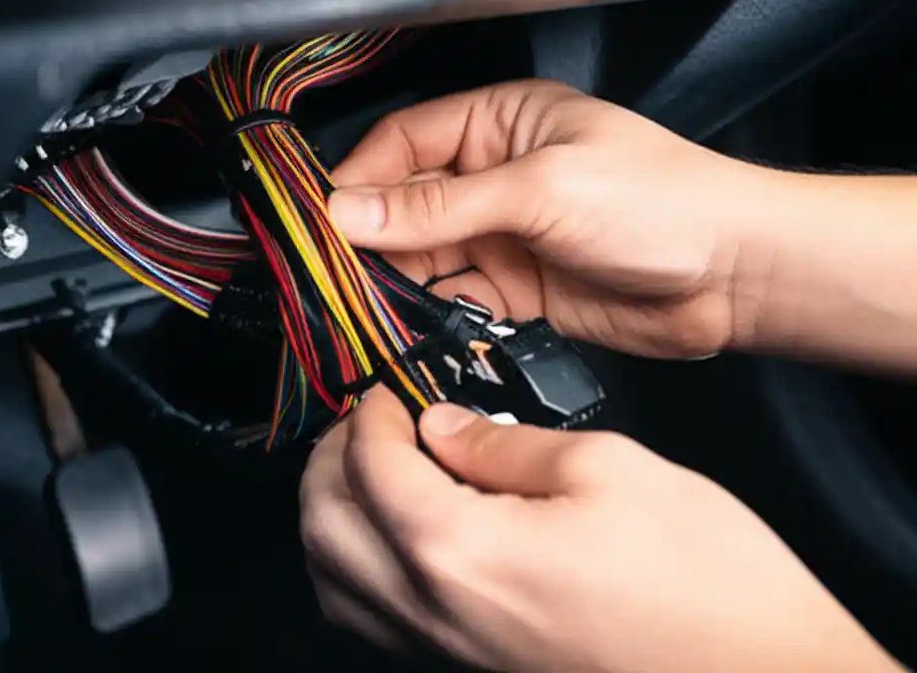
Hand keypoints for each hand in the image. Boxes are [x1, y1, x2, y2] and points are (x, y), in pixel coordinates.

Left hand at [300, 388, 898, 671]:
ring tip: (379, 471)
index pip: (368, 465)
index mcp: (459, 551)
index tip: (391, 388)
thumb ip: (505, 442)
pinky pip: (371, 620)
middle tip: (375, 421)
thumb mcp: (612, 470)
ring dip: (334, 514)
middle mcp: (435, 612)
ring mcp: (445, 652)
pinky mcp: (466, 671)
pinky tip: (399, 537)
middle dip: (333, 458)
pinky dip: (357, 567)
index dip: (371, 411)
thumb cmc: (708, 590)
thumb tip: (445, 426)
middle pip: (323, 523)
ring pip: (332, 580)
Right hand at [329, 79, 777, 357]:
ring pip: (423, 256)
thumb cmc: (662, 202)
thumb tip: (353, 210)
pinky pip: (454, 298)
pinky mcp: (517, 290)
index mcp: (501, 124)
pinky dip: (430, 314)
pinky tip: (412, 325)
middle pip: (405, 203)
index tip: (325, 220)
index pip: (404, 142)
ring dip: (395, 279)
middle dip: (370, 236)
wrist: (735, 276)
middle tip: (337, 271)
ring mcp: (505, 235)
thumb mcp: (539, 190)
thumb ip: (440, 206)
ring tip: (367, 302)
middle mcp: (495, 176)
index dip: (359, 179)